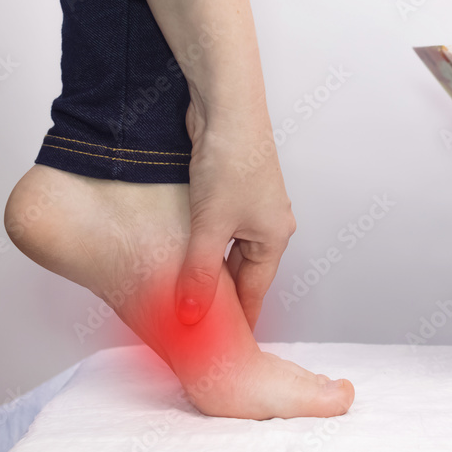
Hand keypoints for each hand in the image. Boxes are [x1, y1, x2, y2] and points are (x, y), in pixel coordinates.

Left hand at [180, 97, 295, 329]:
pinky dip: (198, 240)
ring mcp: (248, 205)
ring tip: (178, 286)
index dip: (237, 319)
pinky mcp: (229, 189)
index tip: (221, 343)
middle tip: (190, 318)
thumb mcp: (210, 226)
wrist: (225, 108)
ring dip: (203, 264)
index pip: (255, 291)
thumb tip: (189, 314)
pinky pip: (215, 227)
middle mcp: (266, 222)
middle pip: (240, 271)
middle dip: (215, 292)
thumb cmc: (232, 160)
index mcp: (274, 237)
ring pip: (224, 248)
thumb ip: (197, 273)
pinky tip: (177, 248)